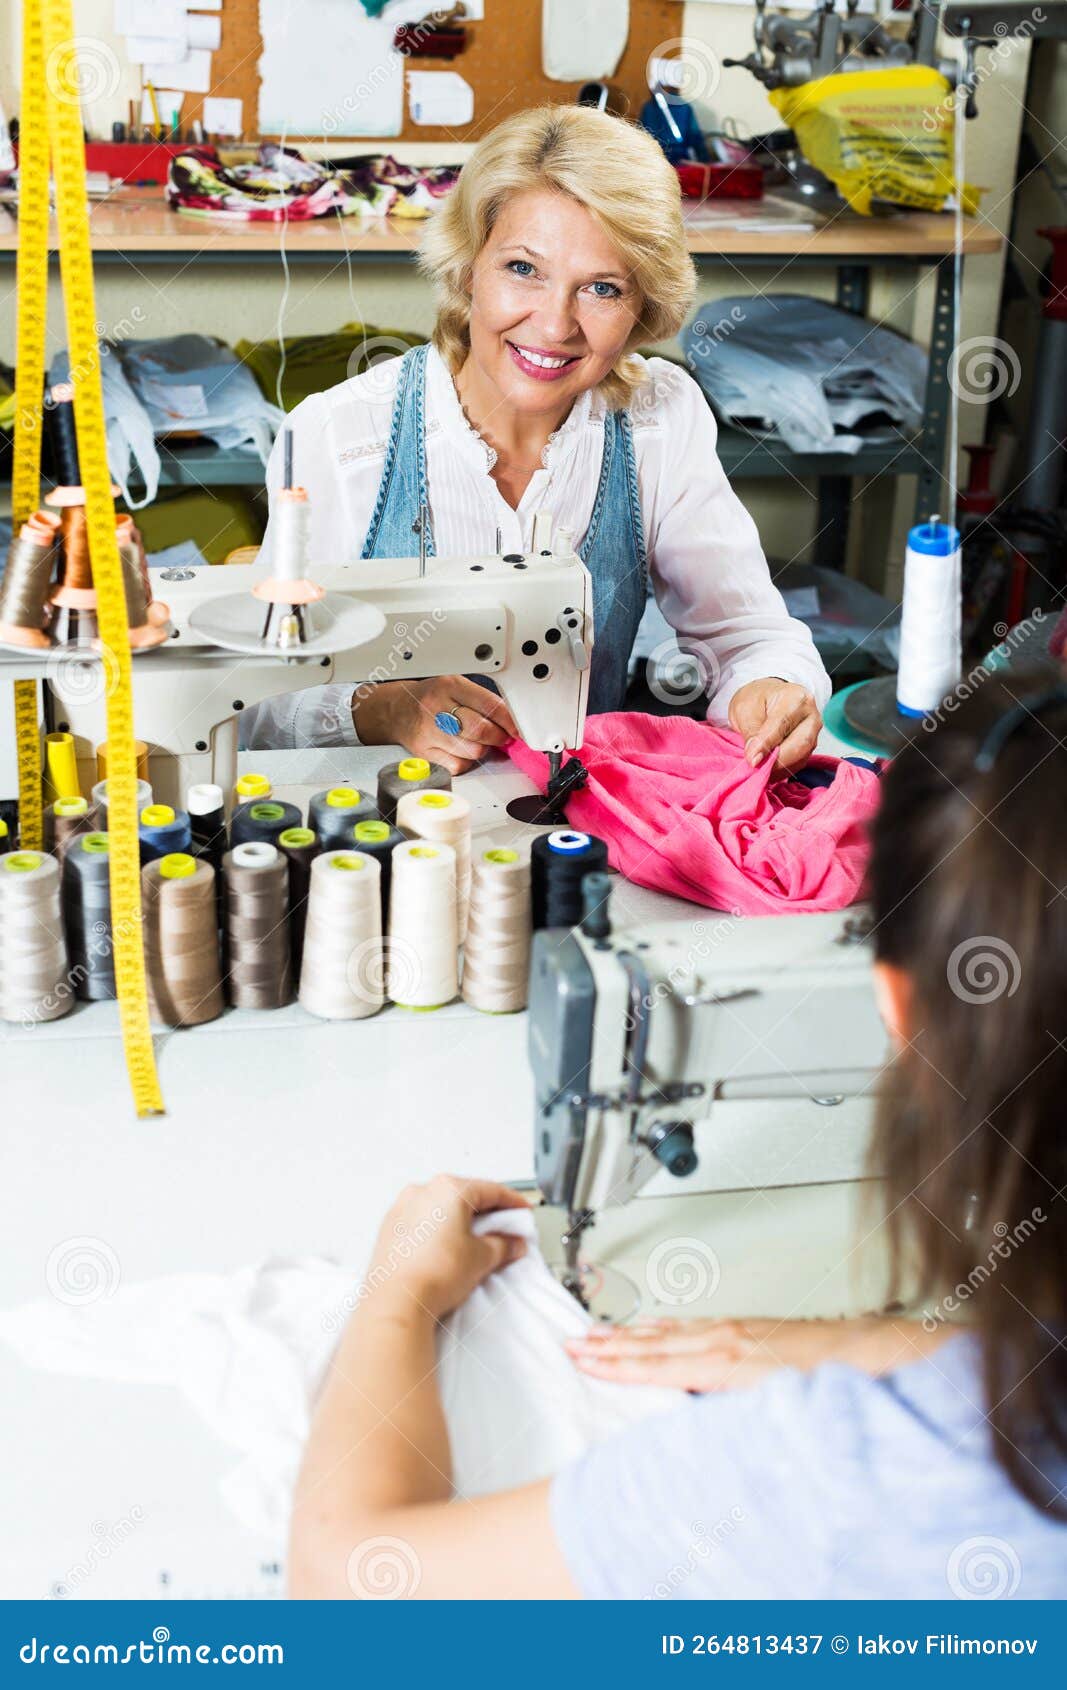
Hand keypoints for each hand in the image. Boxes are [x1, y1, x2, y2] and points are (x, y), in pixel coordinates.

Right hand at [352, 677, 517, 775]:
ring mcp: (429, 732)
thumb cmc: (431, 698)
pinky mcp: (424, 752)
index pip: (490, 705)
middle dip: (498, 737)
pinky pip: (458, 765)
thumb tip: (512, 722)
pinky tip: (461, 750)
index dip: (510, 721)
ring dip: (482, 749)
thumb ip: (482, 701)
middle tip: (501, 737)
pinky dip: (466, 762)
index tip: (518, 730)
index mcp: (450, 686)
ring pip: (472, 751)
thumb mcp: (456, 687)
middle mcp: (437, 707)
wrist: (397, 710)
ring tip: (477, 741)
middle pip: (481, 731)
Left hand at [363, 1175, 529, 1321]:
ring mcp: (402, 1208)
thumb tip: (511, 1243)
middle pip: (465, 1195)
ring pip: (441, 1207)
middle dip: (486, 1212)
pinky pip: (422, 1220)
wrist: (397, 1302)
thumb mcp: (481, 1258)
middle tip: (503, 1229)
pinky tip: (447, 1249)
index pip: (491, 1189)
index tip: (521, 1210)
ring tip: (475, 1243)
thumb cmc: (432, 1275)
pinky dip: (438, 1229)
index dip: (512, 1202)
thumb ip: (503, 1245)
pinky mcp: (390, 1227)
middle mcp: (422, 1191)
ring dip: (460, 1220)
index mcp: (448, 1189)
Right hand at [566, 1315, 948, 1390]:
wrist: (883, 1355)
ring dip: (631, 1333)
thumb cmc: (841, 1386)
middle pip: (656, 1342)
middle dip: (610, 1343)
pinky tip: (657, 1325)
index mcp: (730, 1361)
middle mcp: (730, 1339)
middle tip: (570, 1341)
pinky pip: (694, 1323)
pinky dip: (666, 1325)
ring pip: (672, 1329)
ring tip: (597, 1333)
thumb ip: (732, 1423)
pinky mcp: (753, 1327)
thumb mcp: (782, 1414)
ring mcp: (740, 1329)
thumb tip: (693, 1440)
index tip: (580, 1359)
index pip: (659, 1364)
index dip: (616, 1365)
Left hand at [728, 678, 820, 774]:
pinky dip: (781, 770)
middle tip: (754, 767)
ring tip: (758, 767)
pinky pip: (798, 764)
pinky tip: (767, 767)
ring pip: (800, 758)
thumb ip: (752, 733)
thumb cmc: (755, 699)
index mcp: (797, 699)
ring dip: (778, 768)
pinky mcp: (810, 747)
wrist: (764, 697)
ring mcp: (814, 733)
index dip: (766, 745)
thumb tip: (756, 759)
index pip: (782, 725)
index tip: (752, 760)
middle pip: (799, 745)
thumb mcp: (744, 710)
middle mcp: (811, 716)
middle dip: (775, 761)